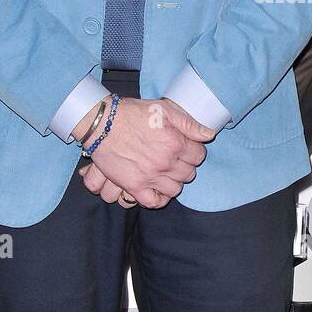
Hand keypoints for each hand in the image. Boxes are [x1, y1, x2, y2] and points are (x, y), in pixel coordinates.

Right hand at [74, 96, 215, 208]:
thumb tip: (209, 134)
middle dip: (185, 166)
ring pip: (175, 189)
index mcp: (175, 143)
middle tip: (175, 159)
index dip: (194, 151)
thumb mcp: (164, 109)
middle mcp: (165, 162)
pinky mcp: (134, 186)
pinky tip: (157, 188)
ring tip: (166, 172)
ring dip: (174, 181)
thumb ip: (189, 123)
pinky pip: (153, 202)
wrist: (102, 123)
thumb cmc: (132, 113)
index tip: (186, 147)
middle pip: (188, 174)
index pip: (199, 156)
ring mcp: (150, 176)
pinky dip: (159, 198)